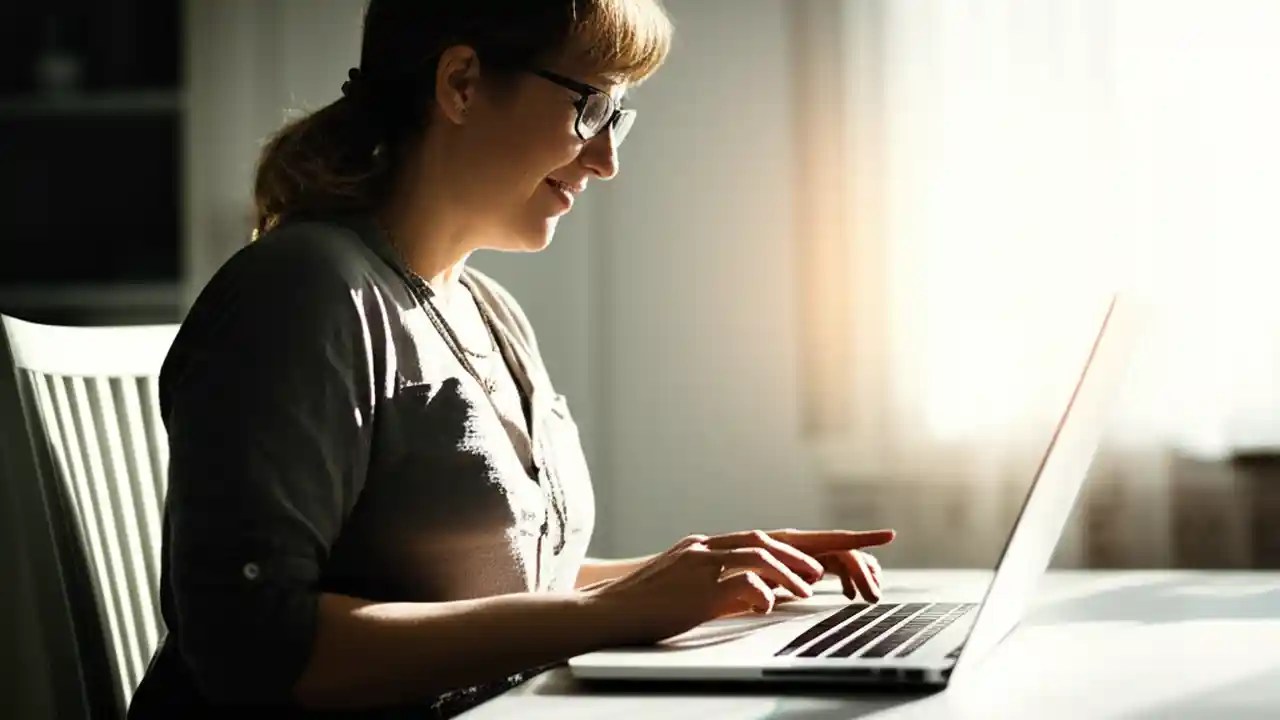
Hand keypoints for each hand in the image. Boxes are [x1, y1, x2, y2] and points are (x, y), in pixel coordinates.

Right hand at [582, 527, 891, 644]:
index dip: (812, 541)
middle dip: (820, 543)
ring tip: (812, 586)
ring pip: (761, 550)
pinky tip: (774, 603)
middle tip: (864, 545)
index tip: (852, 542)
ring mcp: (701, 560)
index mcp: (710, 547)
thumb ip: (726, 588)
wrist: (604, 613)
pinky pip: (741, 578)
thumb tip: (761, 596)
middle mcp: (709, 546)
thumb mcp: (692, 593)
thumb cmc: (646, 609)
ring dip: (792, 568)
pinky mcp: (695, 582)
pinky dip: (764, 588)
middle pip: (775, 536)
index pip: (770, 537)